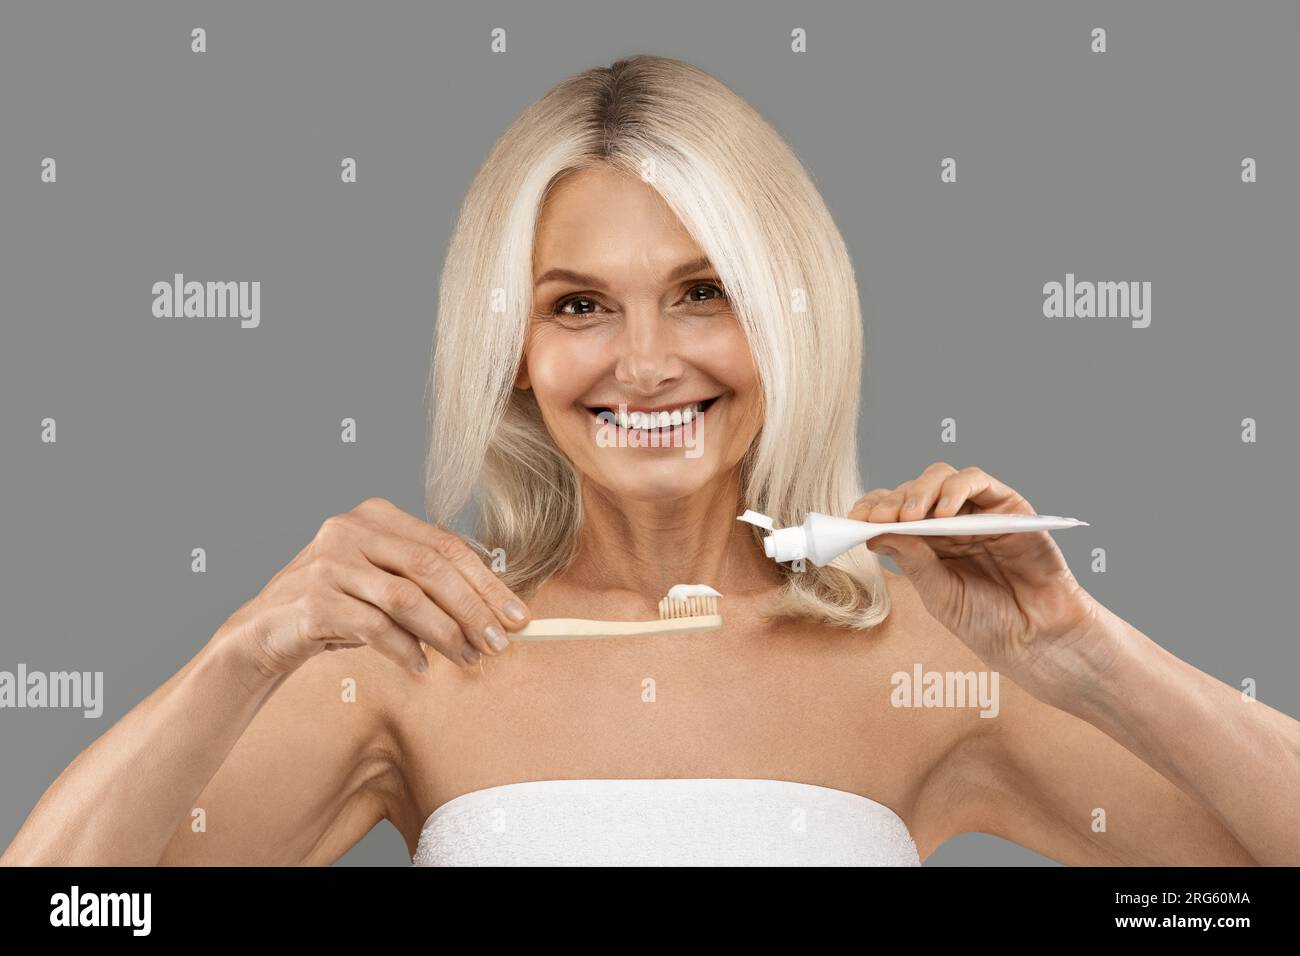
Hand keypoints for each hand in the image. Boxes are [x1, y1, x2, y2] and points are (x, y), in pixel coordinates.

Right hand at [214, 497, 531, 675]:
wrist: (264, 632)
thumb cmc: (338, 608)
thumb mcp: (384, 586)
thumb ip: (429, 587)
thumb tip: (496, 615)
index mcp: (377, 516)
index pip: (446, 546)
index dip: (487, 583)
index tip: (516, 617)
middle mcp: (351, 529)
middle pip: (432, 568)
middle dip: (473, 609)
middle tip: (499, 644)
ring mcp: (329, 562)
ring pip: (407, 598)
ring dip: (446, 634)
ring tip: (468, 659)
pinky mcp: (313, 599)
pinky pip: (375, 627)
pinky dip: (405, 650)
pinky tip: (421, 667)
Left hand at [851, 462, 1105, 686]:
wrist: (1036, 637)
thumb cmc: (988, 622)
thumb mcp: (938, 593)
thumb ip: (912, 559)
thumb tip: (873, 531)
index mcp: (928, 543)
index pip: (893, 513)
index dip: (872, 510)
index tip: (853, 519)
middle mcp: (951, 522)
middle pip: (912, 491)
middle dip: (891, 501)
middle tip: (878, 518)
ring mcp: (978, 512)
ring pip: (942, 478)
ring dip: (919, 491)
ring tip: (910, 516)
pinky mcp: (1007, 506)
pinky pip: (979, 481)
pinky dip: (956, 489)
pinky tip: (943, 513)